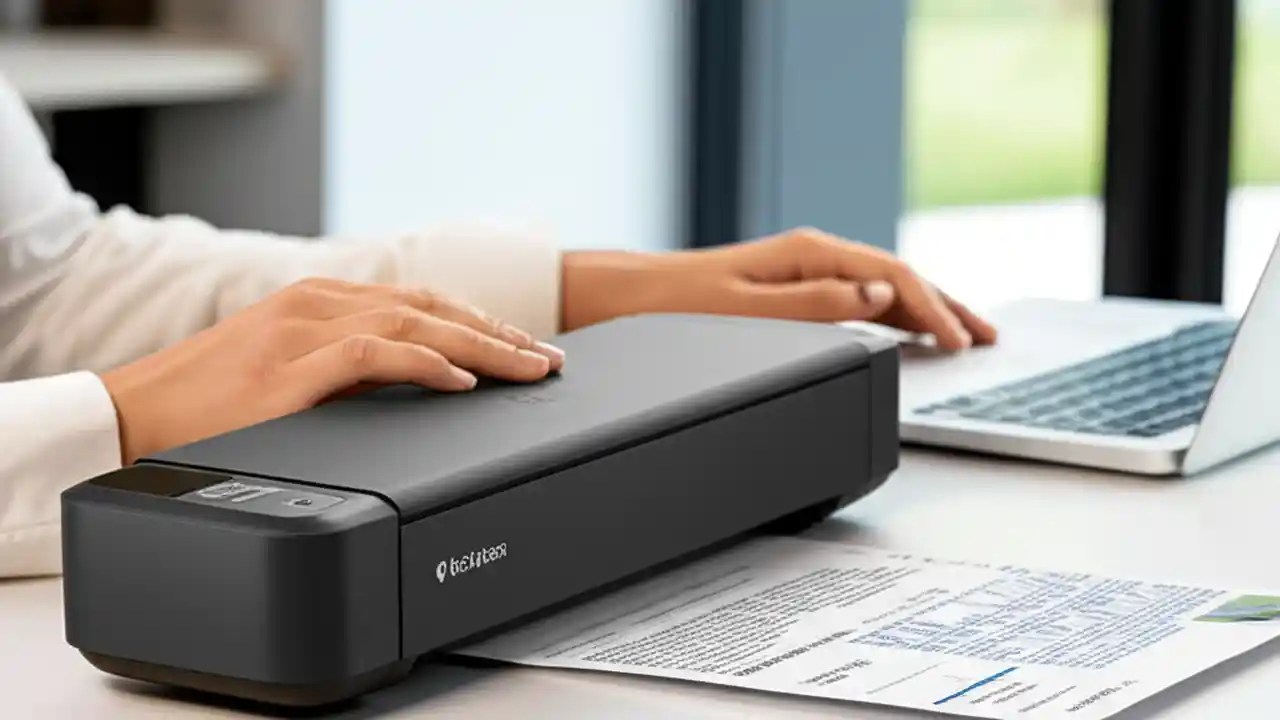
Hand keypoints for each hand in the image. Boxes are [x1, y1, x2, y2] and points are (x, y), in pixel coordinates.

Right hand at [100, 278, 564, 463]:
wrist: (131, 417)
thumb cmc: (208, 405)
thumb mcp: (292, 375)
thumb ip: (349, 372)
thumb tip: (416, 385)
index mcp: (320, 302)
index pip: (420, 302)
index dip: (481, 322)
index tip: (526, 346)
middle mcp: (317, 305)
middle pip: (430, 308)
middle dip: (499, 332)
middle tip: (549, 360)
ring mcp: (301, 332)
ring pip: (413, 325)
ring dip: (481, 346)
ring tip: (528, 369)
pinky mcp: (286, 369)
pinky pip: (370, 357)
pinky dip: (422, 365)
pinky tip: (460, 382)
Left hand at [561, 227, 995, 350]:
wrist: (634, 297)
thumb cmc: (680, 305)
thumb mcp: (749, 311)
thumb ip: (817, 304)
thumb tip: (881, 294)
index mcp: (808, 255)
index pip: (892, 278)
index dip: (933, 309)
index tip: (960, 340)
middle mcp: (811, 256)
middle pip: (897, 277)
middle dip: (945, 305)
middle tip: (985, 335)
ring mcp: (803, 269)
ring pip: (882, 286)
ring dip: (925, 308)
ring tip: (962, 332)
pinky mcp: (792, 286)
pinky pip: (858, 296)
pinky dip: (893, 312)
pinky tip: (907, 327)